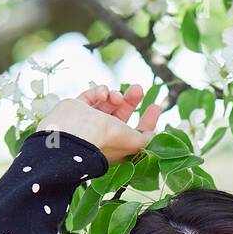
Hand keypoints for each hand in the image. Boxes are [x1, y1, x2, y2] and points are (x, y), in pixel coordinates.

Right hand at [39, 82, 164, 163]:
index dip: (147, 120)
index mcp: (118, 144)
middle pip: (122, 112)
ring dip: (116, 95)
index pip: (135, 131)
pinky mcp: (77, 107)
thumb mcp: (136, 142)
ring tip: (116, 97)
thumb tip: (153, 133)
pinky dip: (99, 91)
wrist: (77, 134)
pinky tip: (102, 95)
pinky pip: (91, 95)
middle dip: (131, 99)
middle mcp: (103, 133)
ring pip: (107, 102)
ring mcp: (89, 120)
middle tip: (138, 89)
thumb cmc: (108, 141)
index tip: (155, 106)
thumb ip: (147, 138)